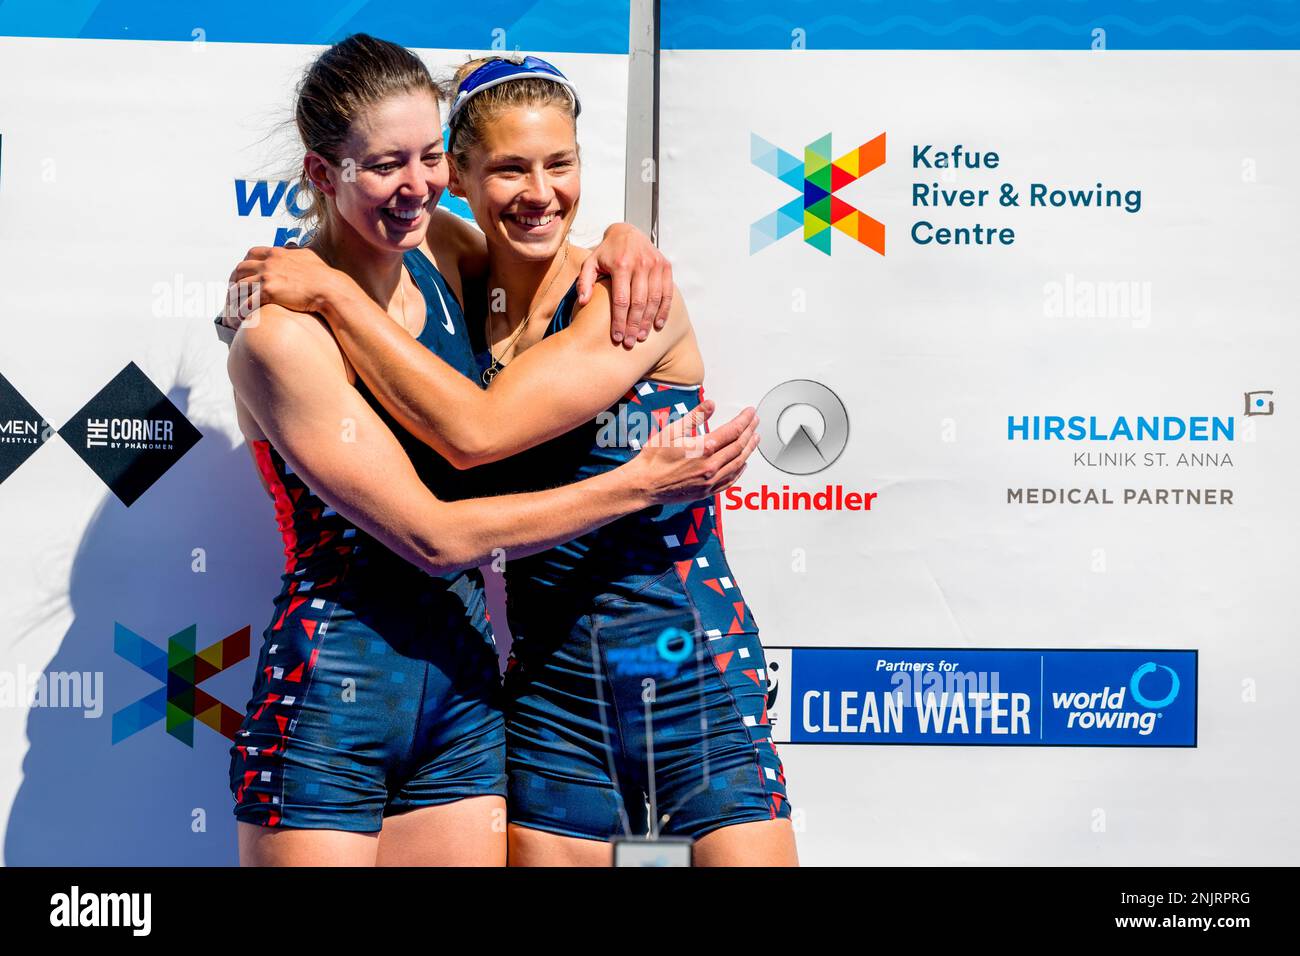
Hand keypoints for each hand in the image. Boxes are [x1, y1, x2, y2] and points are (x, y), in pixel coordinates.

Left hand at [220, 244, 339, 330]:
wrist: (329, 288)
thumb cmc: (323, 274)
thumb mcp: (308, 256)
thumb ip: (296, 251)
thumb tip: (294, 249)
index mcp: (276, 253)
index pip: (251, 253)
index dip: (246, 263)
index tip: (246, 273)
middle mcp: (268, 263)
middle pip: (241, 268)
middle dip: (236, 280)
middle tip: (236, 291)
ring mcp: (267, 277)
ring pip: (240, 286)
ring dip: (236, 297)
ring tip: (235, 306)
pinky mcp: (269, 292)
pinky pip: (247, 301)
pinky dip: (242, 310)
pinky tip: (242, 317)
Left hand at [580, 223, 673, 348]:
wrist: (627, 232)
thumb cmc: (607, 252)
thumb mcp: (590, 263)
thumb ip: (584, 282)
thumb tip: (583, 302)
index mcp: (621, 265)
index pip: (621, 300)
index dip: (619, 321)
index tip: (617, 337)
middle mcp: (641, 264)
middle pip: (639, 303)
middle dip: (633, 326)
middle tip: (629, 343)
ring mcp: (655, 265)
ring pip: (654, 300)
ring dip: (648, 321)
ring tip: (641, 337)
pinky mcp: (665, 266)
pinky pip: (667, 292)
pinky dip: (664, 310)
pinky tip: (657, 324)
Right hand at [626, 402, 757, 504]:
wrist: (643, 484)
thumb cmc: (653, 458)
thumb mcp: (672, 431)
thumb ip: (694, 417)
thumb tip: (711, 404)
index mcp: (704, 448)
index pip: (732, 431)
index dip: (744, 420)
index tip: (750, 412)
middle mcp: (711, 466)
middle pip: (739, 446)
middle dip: (750, 432)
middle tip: (756, 422)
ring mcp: (710, 480)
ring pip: (738, 463)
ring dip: (749, 450)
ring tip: (755, 439)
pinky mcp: (706, 491)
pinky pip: (730, 481)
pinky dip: (739, 471)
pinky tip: (743, 465)